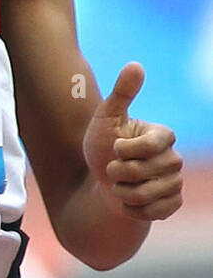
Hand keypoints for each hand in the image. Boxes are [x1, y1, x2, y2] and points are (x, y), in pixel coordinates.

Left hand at [83, 62, 182, 220]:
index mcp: (163, 136)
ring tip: (120, 185)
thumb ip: (122, 93)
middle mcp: (174, 158)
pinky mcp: (172, 203)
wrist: (101, 182)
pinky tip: (128, 202)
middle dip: (118, 172)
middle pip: (144, 172)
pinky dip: (133, 210)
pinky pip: (154, 212)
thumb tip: (136, 65)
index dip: (126, 150)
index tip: (116, 147)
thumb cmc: (103, 147)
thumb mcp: (106, 118)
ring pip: (147, 195)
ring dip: (122, 192)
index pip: (150, 146)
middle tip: (113, 169)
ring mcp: (175, 182)